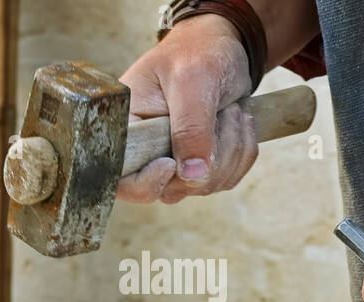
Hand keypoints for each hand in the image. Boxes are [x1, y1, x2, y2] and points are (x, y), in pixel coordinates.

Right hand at [116, 15, 257, 203]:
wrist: (221, 50)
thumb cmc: (196, 54)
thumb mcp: (191, 82)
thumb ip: (190, 128)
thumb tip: (192, 176)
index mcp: (127, 127)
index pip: (122, 179)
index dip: (146, 183)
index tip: (172, 163)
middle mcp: (147, 150)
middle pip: (174, 188)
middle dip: (209, 157)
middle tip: (223, 114)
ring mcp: (176, 161)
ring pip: (206, 184)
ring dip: (232, 151)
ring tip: (231, 112)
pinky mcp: (203, 164)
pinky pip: (227, 177)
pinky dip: (242, 153)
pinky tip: (239, 123)